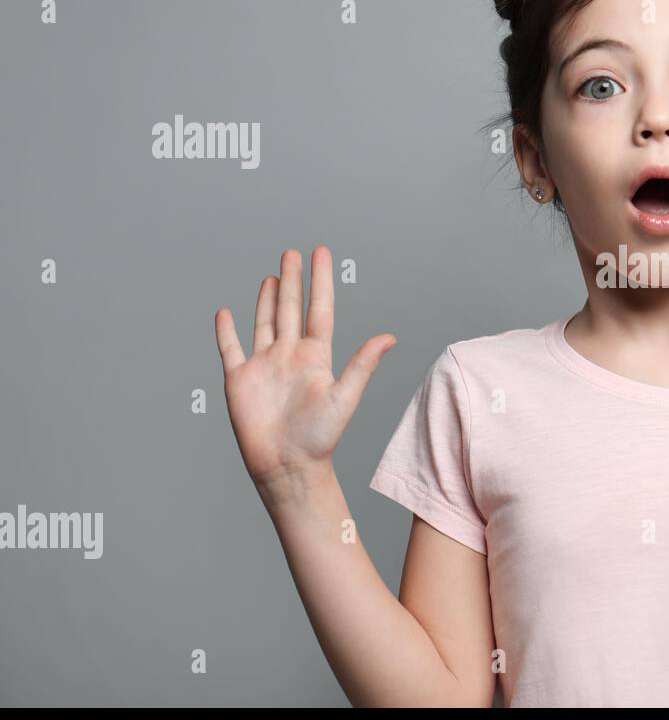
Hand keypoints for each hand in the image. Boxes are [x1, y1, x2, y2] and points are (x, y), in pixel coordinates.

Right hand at [214, 247, 395, 489]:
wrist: (287, 467)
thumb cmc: (320, 438)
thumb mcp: (345, 396)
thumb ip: (362, 364)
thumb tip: (390, 336)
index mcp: (316, 356)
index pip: (319, 309)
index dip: (320, 281)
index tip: (321, 253)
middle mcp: (290, 356)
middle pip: (291, 309)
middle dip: (293, 280)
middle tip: (293, 253)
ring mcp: (264, 366)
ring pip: (265, 323)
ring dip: (267, 299)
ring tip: (273, 276)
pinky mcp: (239, 380)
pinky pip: (231, 349)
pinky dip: (226, 331)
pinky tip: (226, 313)